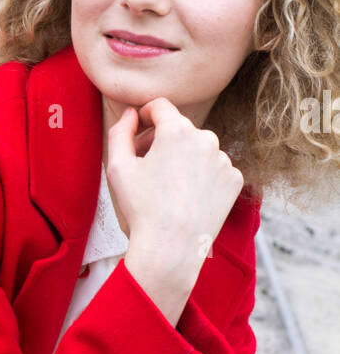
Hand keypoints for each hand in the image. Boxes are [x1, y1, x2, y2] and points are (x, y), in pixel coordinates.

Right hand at [107, 97, 243, 274]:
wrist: (171, 247)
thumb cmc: (141, 208)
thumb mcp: (117, 167)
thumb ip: (120, 132)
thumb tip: (130, 113)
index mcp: (177, 129)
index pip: (160, 106)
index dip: (145, 116)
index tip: (138, 131)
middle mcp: (206, 138)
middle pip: (180, 129)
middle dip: (162, 141)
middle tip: (146, 166)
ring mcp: (224, 159)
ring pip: (199, 149)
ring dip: (184, 158)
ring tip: (168, 186)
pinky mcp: (235, 179)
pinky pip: (215, 169)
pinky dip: (202, 177)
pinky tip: (188, 197)